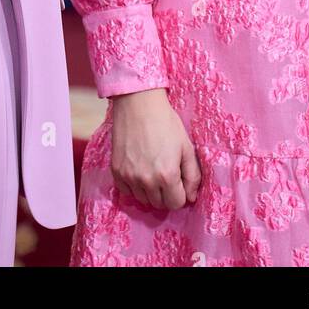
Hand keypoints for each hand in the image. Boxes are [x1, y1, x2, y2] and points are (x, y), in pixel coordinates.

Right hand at [109, 88, 200, 209]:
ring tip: (152, 170)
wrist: (138, 104)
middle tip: (166, 174)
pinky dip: (133, 186)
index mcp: (167, 175)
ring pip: (143, 199)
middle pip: (159, 204)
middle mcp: (147, 180)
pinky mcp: (116, 170)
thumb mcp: (186, 147)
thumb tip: (191, 197)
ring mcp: (129, 176)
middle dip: (166, 193)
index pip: (176, 203)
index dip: (180, 193)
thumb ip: (192, 175)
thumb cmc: (165, 122)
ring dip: (150, 191)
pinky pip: (126, 191)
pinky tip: (139, 169)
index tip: (179, 181)